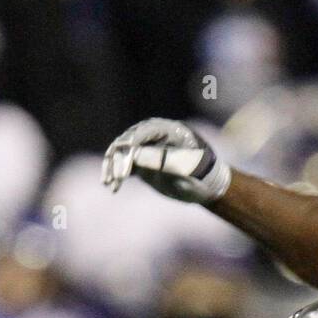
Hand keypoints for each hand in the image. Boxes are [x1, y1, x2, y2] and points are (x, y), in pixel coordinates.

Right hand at [102, 118, 230, 203]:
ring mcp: (145, 149)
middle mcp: (153, 136)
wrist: (207, 187)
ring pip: (121, 154)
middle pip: (128, 142)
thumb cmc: (202, 175)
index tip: (122, 153)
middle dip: (119, 158)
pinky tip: (113, 187)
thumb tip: (136, 156)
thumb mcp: (187, 170)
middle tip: (117, 177)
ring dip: (113, 167)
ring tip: (109, 183)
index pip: (144, 132)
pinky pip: (124, 166)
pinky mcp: (141, 163)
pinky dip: (117, 175)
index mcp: (168, 130)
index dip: (131, 142)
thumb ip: (164, 161)